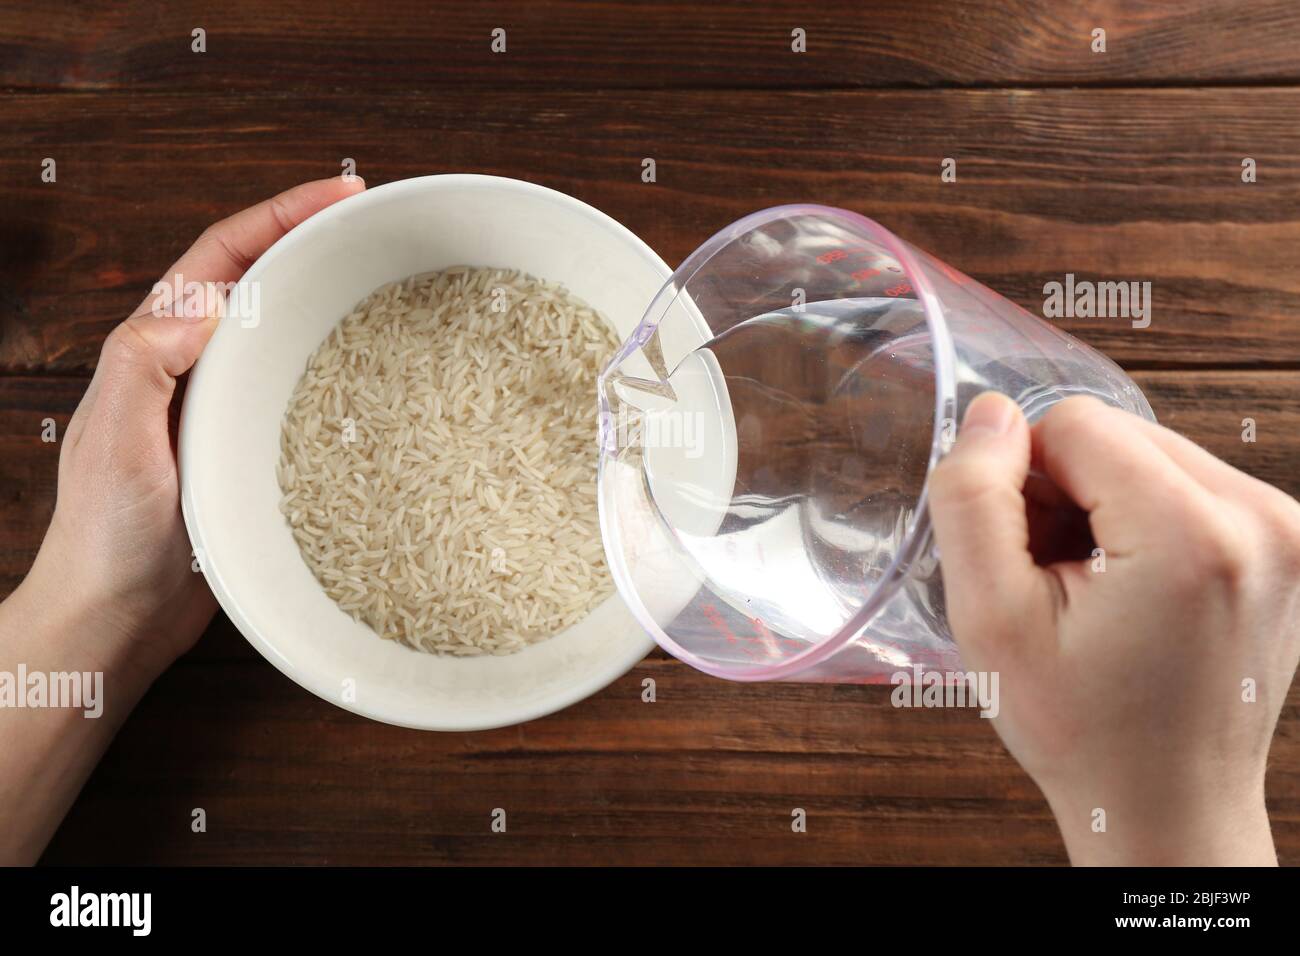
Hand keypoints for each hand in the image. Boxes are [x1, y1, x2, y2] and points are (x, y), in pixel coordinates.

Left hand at [0, 177, 362, 863]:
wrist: (117, 618)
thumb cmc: (105, 538)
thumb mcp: (115, 442)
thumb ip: (144, 364)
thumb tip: (210, 303)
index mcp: (153, 349)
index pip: (222, 257)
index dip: (281, 216)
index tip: (342, 195)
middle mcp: (191, 368)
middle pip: (258, 281)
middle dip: (313, 240)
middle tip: (376, 224)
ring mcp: (223, 408)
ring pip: (282, 333)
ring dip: (327, 298)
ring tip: (384, 282)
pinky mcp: (250, 448)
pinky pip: (297, 390)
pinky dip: (334, 367)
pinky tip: (372, 375)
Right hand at [928, 392, 1299, 864]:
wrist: (1167, 806)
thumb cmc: (1081, 731)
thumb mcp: (990, 620)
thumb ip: (973, 501)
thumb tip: (990, 414)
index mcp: (1193, 536)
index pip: (1076, 421)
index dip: (1023, 479)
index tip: (1024, 557)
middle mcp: (1261, 520)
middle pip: (1120, 432)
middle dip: (1067, 490)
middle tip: (1055, 580)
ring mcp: (1287, 531)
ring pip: (1151, 452)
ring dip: (1102, 504)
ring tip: (1091, 589)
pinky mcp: (1289, 542)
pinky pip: (1189, 482)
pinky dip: (1144, 519)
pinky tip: (1128, 587)